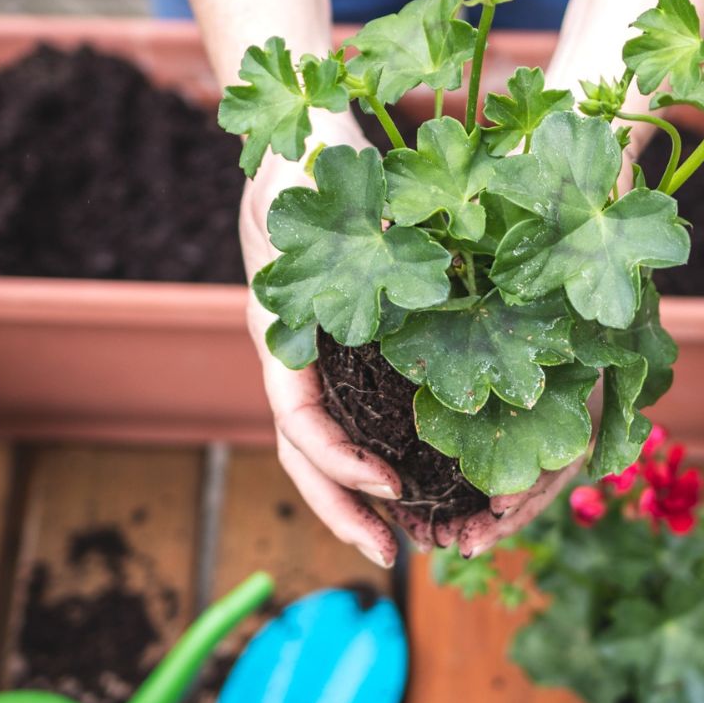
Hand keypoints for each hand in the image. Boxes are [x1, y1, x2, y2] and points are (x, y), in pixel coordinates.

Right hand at [242, 111, 405, 567]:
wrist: (305, 144)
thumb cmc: (304, 154)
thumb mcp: (313, 167)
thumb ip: (334, 197)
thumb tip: (389, 238)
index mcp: (279, 331)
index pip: (295, 415)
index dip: (334, 457)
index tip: (385, 484)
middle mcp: (296, 357)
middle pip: (306, 453)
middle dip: (342, 509)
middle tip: (388, 558)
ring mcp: (322, 361)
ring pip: (330, 448)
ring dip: (361, 502)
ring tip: (406, 546)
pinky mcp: (353, 356)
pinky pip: (361, 421)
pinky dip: (384, 461)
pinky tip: (424, 485)